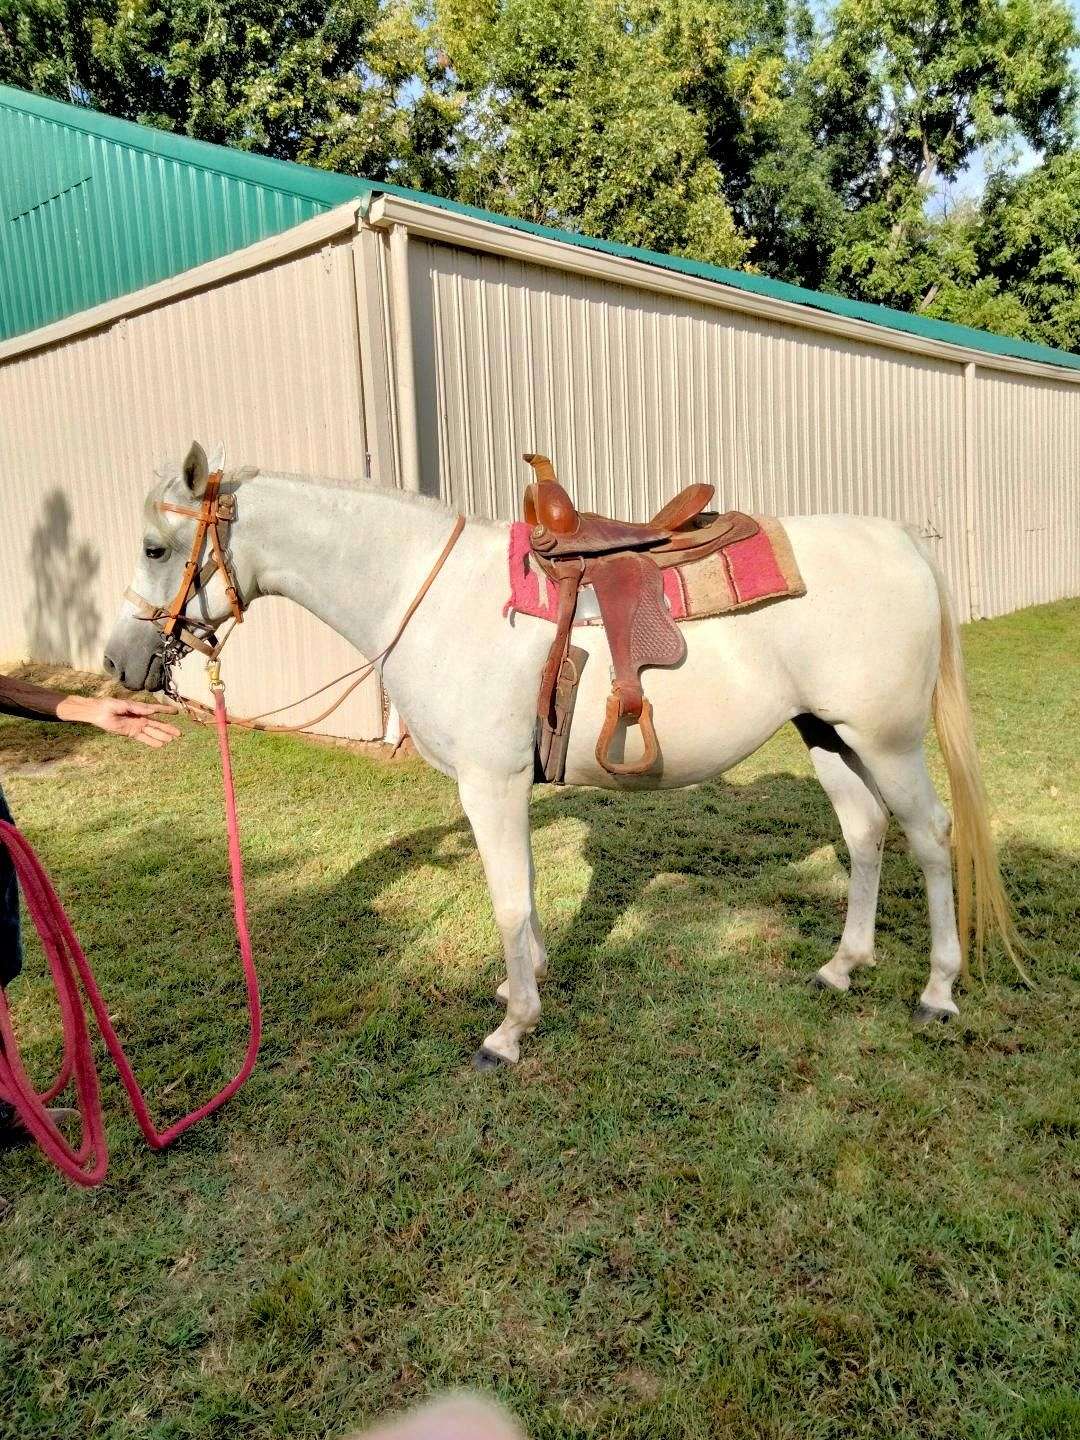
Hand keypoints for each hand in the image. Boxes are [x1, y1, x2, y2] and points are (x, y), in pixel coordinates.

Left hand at [56, 696, 181, 747]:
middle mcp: (140, 718)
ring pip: (152, 732)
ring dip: (162, 736)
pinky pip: (143, 738)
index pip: (156, 710)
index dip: (166, 711)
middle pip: (157, 724)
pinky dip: (151, 742)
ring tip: (172, 741)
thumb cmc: (109, 705)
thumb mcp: (124, 705)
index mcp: (140, 709)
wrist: (98, 713)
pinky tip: (160, 745)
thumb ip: (138, 708)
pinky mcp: (131, 733)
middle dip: (168, 729)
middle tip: (179, 734)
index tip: (176, 712)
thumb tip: (151, 711)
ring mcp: (136, 726)